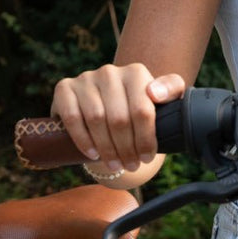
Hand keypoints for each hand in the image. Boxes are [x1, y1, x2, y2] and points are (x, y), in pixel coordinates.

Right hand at [51, 64, 186, 173]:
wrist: (110, 106)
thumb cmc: (141, 106)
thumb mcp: (165, 98)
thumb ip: (172, 90)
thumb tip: (155, 93)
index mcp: (136, 72)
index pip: (142, 110)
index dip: (145, 139)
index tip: (147, 157)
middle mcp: (110, 72)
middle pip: (119, 118)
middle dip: (126, 148)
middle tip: (131, 166)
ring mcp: (86, 78)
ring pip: (96, 119)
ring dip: (106, 148)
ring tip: (115, 164)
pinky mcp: (65, 88)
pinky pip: (72, 117)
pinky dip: (82, 139)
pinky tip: (93, 153)